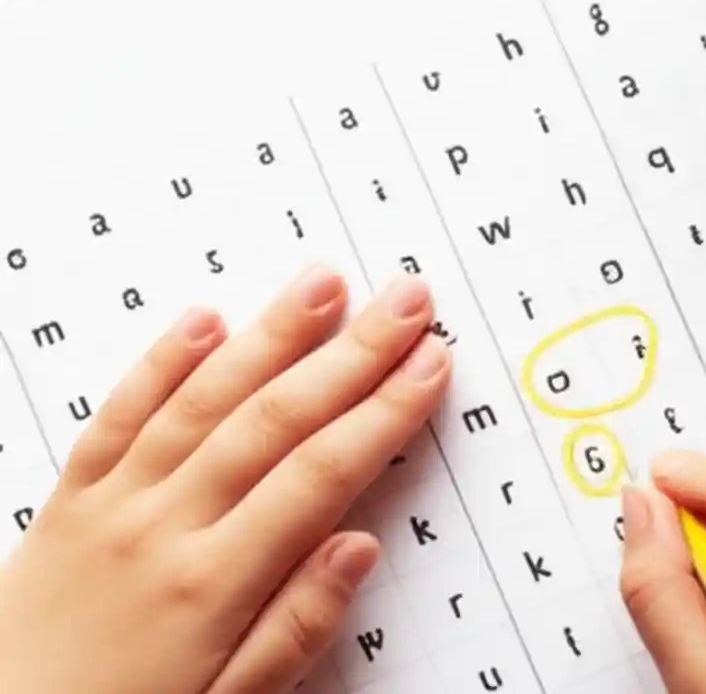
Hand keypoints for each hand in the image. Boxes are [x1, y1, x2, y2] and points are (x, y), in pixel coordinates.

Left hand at [0, 266, 451, 693]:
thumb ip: (295, 628)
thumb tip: (359, 549)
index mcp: (212, 584)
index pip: (320, 475)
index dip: (385, 412)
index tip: (429, 365)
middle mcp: (163, 528)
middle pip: (276, 419)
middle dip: (352, 353)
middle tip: (405, 301)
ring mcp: (112, 505)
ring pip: (204, 398)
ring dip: (271, 335)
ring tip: (323, 283)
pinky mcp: (71, 499)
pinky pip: (118, 414)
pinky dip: (162, 362)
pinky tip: (205, 319)